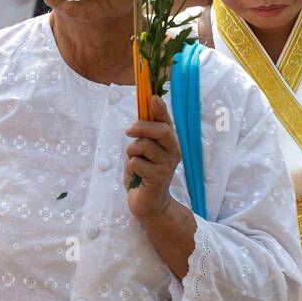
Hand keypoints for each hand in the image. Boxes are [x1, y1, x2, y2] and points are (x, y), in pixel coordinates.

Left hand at [124, 96, 180, 222]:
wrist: (148, 203)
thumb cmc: (143, 174)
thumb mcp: (142, 151)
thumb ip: (143, 134)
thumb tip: (138, 115)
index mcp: (169, 143)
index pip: (167, 121)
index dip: (160, 109)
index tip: (152, 97)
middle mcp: (173, 152)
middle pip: (162, 130)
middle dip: (142, 127)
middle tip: (128, 131)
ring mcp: (167, 165)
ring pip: (144, 146)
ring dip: (132, 152)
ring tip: (134, 163)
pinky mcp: (158, 178)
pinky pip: (137, 163)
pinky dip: (131, 167)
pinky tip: (136, 176)